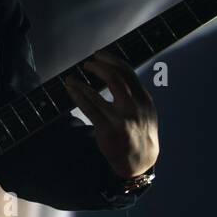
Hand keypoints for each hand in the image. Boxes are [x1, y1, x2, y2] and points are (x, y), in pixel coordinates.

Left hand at [62, 49, 159, 178]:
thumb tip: (116, 71)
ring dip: (80, 84)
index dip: (111, 60)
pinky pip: (88, 109)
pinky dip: (77, 96)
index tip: (98, 55)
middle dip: (98, 67)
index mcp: (144, 99)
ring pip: (96, 94)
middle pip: (114, 78)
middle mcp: (133, 107)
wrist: (140, 161)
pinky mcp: (107, 131)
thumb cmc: (140, 132)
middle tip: (87, 65)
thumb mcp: (146, 110)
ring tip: (70, 79)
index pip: (126, 72)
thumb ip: (135, 92)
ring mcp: (120, 120)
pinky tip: (71, 90)